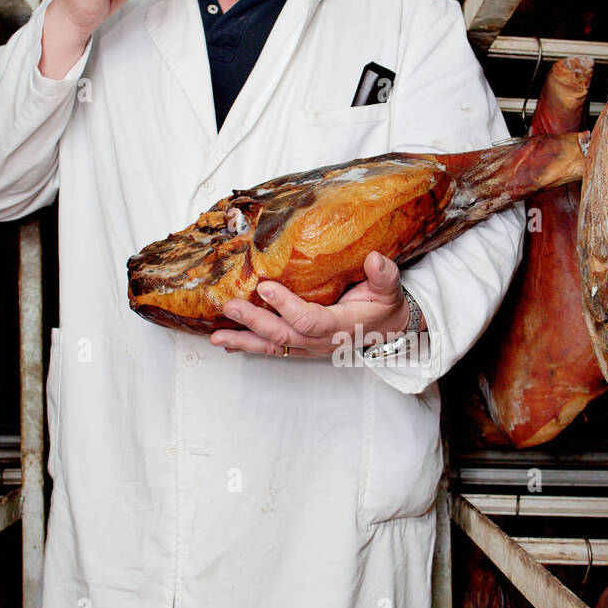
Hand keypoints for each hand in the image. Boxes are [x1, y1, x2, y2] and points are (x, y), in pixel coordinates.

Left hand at [209, 252, 421, 357]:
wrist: (386, 329)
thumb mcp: (389, 289)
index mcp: (340, 325)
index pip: (310, 320)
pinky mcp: (300, 346)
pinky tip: (228, 342)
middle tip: (230, 307)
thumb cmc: (383, 305)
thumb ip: (384, 275)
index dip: (287, 306)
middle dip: (254, 322)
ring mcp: (308, 346)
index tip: (266, 288)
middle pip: (283, 335)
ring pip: (273, 346)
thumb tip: (374, 258)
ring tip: (218, 336)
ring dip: (244, 341)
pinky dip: (249, 345)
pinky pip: (272, 348)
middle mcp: (321, 341)